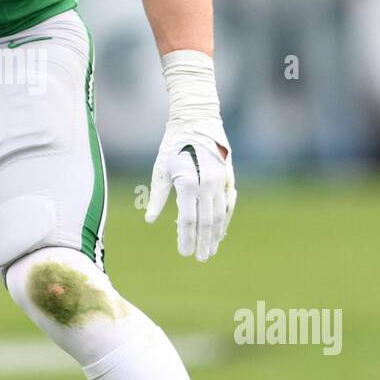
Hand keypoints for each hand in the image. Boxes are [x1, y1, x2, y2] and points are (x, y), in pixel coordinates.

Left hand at [145, 127, 235, 260]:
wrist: (196, 121)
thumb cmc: (173, 145)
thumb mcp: (161, 169)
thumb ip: (157, 197)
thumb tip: (151, 220)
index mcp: (188, 184)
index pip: (187, 220)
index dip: (186, 238)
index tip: (185, 252)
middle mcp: (207, 185)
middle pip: (206, 222)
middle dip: (203, 242)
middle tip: (200, 258)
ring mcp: (220, 181)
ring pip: (220, 215)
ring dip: (216, 234)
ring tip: (212, 249)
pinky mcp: (228, 177)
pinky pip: (229, 204)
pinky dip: (225, 219)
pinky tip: (221, 231)